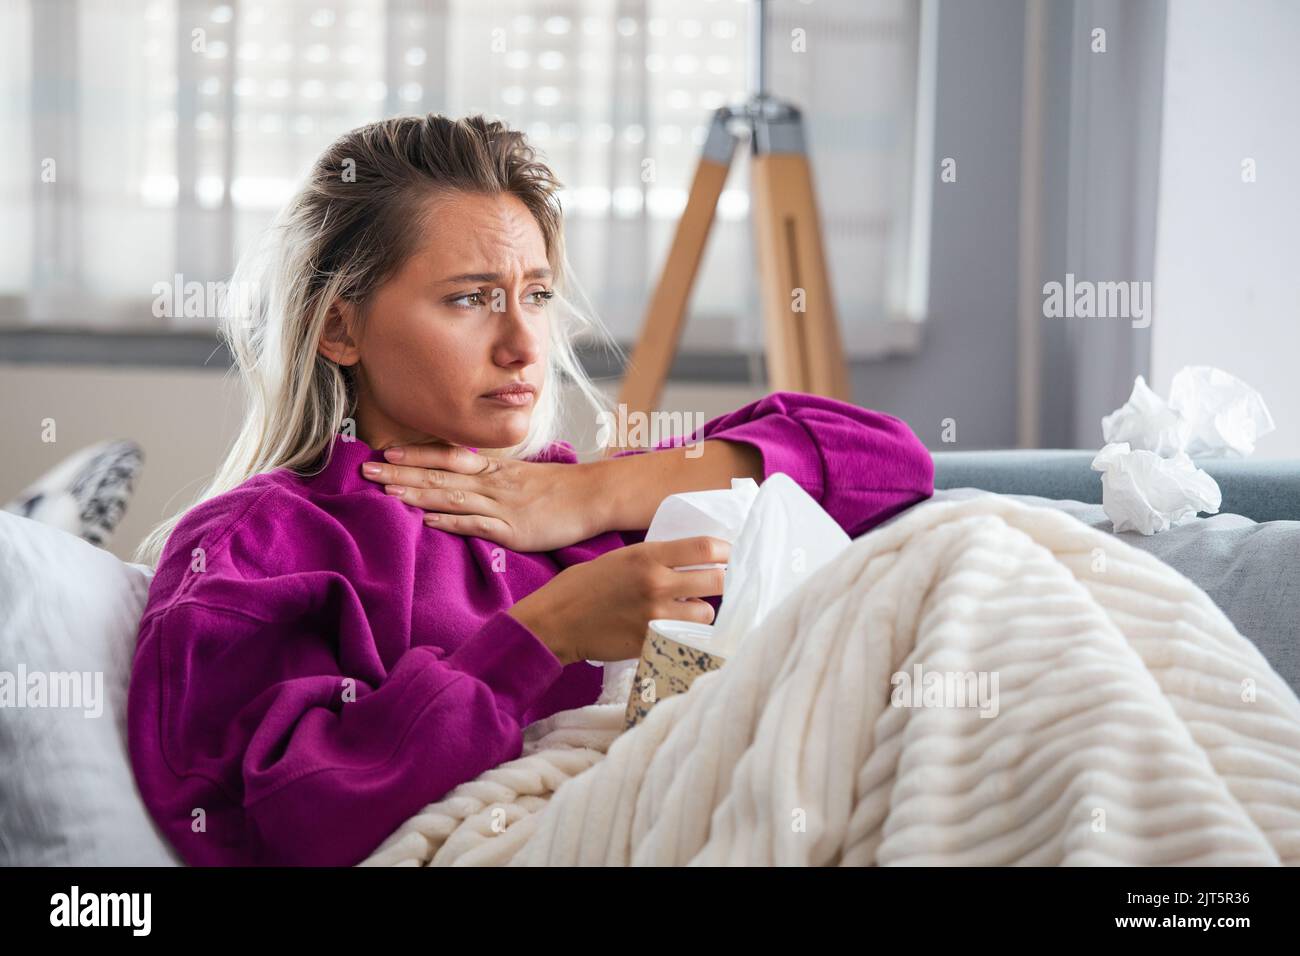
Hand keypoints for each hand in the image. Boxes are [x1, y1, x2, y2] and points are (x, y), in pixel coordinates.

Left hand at [360, 442, 604, 551]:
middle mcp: (492, 483)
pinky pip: (477, 524)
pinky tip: (427, 521)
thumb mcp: (521, 475)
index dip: (416, 455)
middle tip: (367, 470)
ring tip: (387, 494)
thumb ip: (492, 477)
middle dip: (402, 473)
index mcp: (493, 469)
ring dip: (417, 495)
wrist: (592, 496)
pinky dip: (451, 521)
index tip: (386, 452)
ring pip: (452, 496)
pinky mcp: (512, 529)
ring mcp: (501, 506)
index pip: (447, 456)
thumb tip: (463, 477)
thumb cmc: (559, 488)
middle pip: (440, 475)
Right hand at [506, 536, 729, 664]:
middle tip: (715, 585)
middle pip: (717, 580)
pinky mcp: (651, 641)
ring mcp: (655, 615)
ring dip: (702, 612)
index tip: (729, 556)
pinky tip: (674, 628)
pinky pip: (686, 636)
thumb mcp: (622, 558)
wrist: (555, 621)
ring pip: (707, 613)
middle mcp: (657, 583)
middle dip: (720, 582)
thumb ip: (657, 558)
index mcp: (648, 556)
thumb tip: (693, 560)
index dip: (726, 552)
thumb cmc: (584, 586)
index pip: (706, 548)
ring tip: (687, 611)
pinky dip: (685, 633)